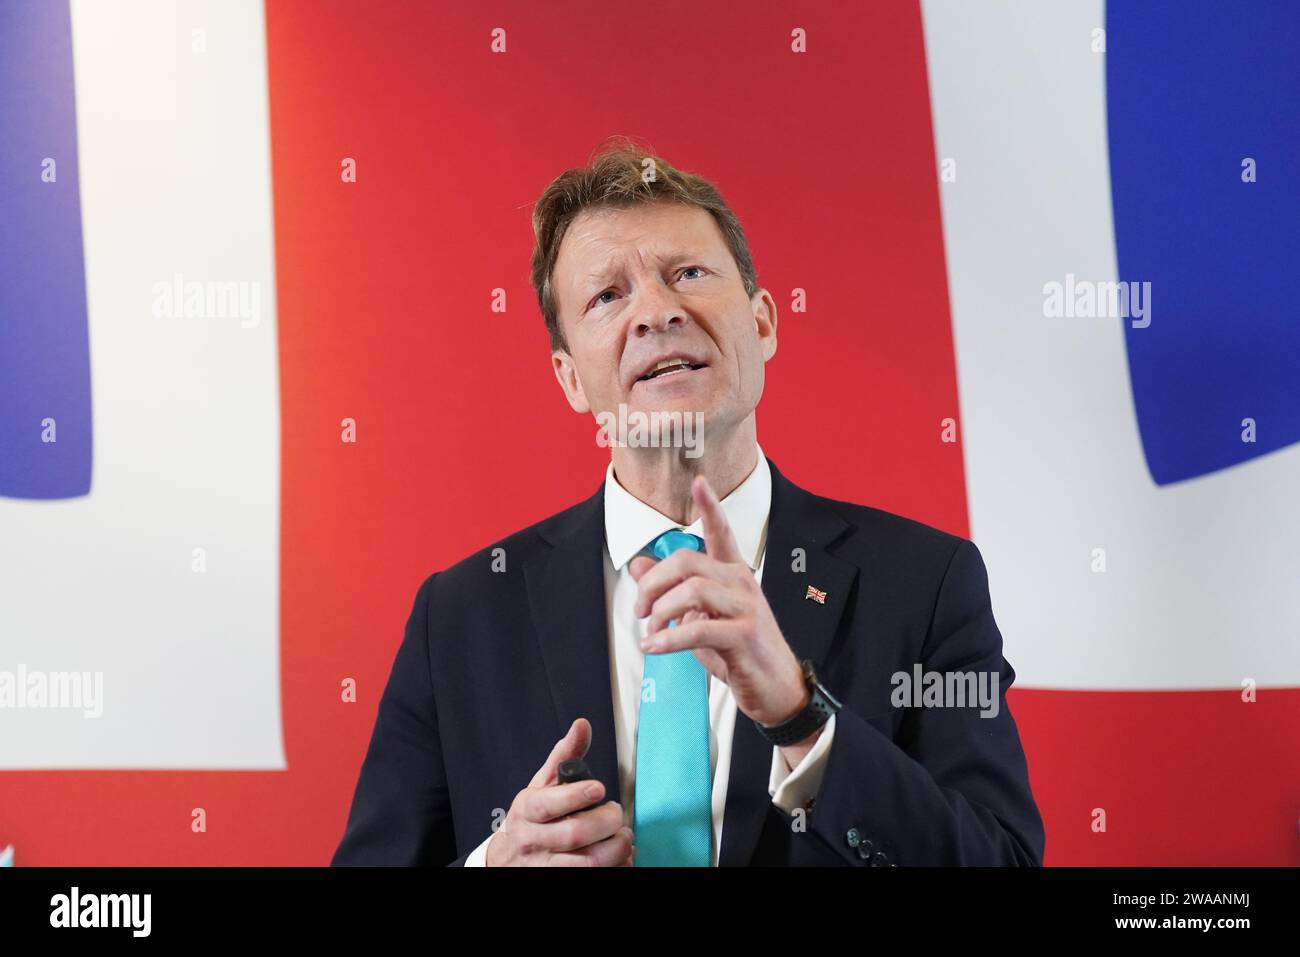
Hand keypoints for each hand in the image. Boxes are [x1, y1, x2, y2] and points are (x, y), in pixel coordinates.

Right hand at [485, 718, 634, 866]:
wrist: (507, 861)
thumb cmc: (531, 819)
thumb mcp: (541, 787)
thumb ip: (564, 757)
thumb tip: (582, 725)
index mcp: (527, 810)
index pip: (549, 804)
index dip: (576, 796)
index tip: (600, 788)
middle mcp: (532, 841)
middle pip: (575, 834)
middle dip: (607, 822)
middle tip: (617, 814)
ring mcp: (544, 868)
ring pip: (589, 862)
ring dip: (616, 848)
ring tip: (623, 837)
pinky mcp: (556, 882)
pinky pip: (593, 877)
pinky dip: (615, 867)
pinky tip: (621, 857)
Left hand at [630, 475, 809, 729]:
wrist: (779, 691)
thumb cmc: (740, 654)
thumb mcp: (702, 619)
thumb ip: (672, 593)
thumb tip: (639, 565)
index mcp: (735, 575)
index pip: (722, 532)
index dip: (710, 506)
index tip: (699, 481)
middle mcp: (743, 583)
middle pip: (687, 560)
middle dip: (653, 583)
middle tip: (640, 610)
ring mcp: (747, 607)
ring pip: (691, 590)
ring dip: (660, 612)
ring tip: (650, 634)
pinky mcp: (744, 635)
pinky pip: (698, 628)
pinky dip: (668, 639)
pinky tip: (653, 648)